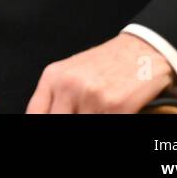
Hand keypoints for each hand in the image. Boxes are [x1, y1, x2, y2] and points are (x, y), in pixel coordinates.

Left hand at [25, 33, 175, 112]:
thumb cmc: (106, 62)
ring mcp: (92, 96)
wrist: (141, 49)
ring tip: (98, 112)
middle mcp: (69, 86)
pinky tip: (112, 113)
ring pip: (83, 126)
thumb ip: (56, 96)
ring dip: (92, 121)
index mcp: (53, 77)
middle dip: (68, 126)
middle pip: (56, 121)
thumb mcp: (71, 72)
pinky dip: (108, 122)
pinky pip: (107, 125)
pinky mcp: (117, 106)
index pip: (35, 113)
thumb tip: (47, 115)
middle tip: (81, 116)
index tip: (49, 127)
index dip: (43, 124)